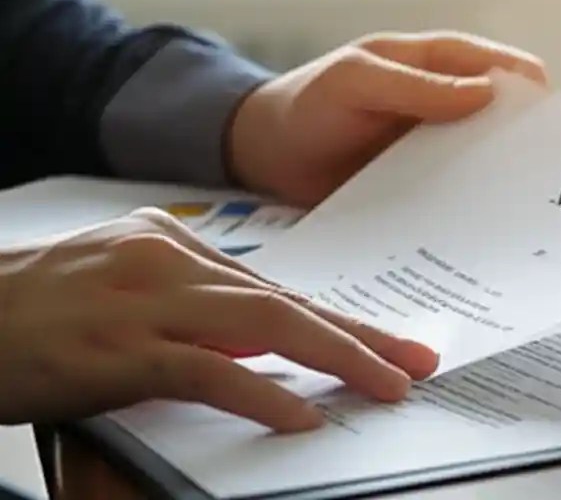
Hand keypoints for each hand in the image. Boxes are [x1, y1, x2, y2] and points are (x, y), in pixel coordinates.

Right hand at [0, 208, 438, 431]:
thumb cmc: (32, 311)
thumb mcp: (119, 288)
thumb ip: (188, 306)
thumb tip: (261, 340)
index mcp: (173, 244)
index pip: (277, 286)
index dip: (340, 318)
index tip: (392, 340)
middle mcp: (169, 260)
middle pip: (287, 300)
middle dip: (360, 334)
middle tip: (419, 361)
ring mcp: (145, 300)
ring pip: (265, 324)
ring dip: (337, 357)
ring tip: (388, 387)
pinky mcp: (118, 346)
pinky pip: (205, 371)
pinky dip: (260, 394)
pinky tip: (301, 419)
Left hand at [228, 31, 547, 206]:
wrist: (260, 155)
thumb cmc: (308, 103)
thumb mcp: (356, 82)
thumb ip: (415, 87)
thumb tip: (491, 92)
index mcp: (443, 64)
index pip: (510, 72)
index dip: (538, 97)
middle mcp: (452, 106)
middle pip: (511, 124)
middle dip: (533, 150)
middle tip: (556, 190)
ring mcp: (440, 150)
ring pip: (492, 165)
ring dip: (508, 188)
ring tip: (533, 225)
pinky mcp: (425, 190)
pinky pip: (461, 200)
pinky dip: (476, 215)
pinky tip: (487, 242)